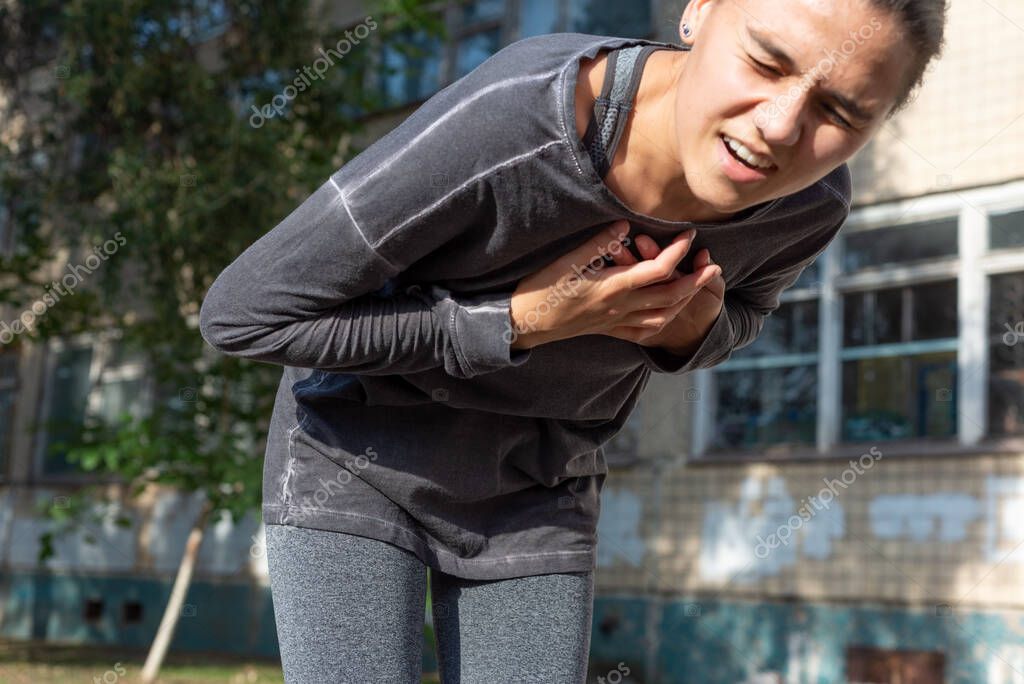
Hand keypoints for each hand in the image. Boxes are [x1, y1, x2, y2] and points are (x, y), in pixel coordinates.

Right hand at [508, 220, 720, 348]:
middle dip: (697, 280)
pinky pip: (645, 331)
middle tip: (714, 265)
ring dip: (685, 301)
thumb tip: (627, 226)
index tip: (690, 234)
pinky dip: (664, 321)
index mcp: (613, 287)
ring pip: (663, 316)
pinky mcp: (609, 329)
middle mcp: (620, 307)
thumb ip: (599, 243)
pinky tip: (669, 312)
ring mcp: (616, 321)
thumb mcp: (567, 261)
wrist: (525, 323)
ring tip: (697, 286)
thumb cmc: (542, 289)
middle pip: (671, 296)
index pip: (659, 269)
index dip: (679, 250)